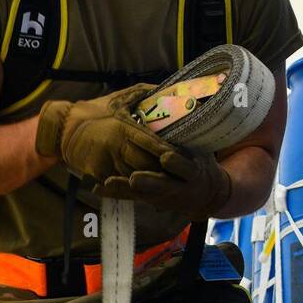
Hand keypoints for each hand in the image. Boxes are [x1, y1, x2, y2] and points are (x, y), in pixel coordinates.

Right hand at [36, 82, 170, 185]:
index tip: (181, 157)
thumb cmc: (93, 112)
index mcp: (123, 127)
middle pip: (146, 164)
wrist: (63, 128)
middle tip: (176, 173)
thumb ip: (141, 93)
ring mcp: (106, 162)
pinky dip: (131, 185)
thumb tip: (162, 87)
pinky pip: (120, 182)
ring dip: (148, 180)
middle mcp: (116, 146)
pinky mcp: (98, 173)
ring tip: (164, 182)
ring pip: (134, 176)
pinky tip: (142, 187)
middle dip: (161, 170)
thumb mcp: (117, 99)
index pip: (152, 143)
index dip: (169, 152)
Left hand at [100, 144, 232, 217]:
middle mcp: (177, 188)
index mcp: (194, 174)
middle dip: (148, 181)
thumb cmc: (201, 165)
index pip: (186, 169)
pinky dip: (114, 192)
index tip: (166, 157)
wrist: (204, 195)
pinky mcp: (148, 199)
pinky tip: (98, 188)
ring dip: (125, 188)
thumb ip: (193, 137)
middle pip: (162, 185)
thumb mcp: (204, 153)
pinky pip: (129, 197)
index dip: (177, 164)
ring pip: (142, 193)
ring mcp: (161, 196)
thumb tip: (193, 103)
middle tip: (134, 178)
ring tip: (109, 181)